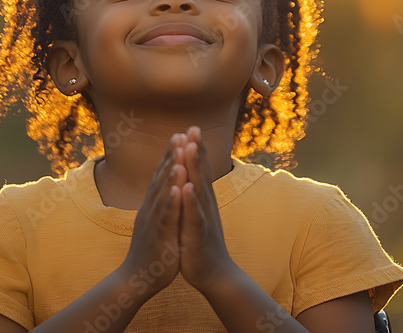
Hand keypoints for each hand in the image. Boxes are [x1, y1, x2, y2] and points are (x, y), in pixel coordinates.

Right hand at [121, 133, 186, 297]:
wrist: (135, 280)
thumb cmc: (149, 250)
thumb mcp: (154, 221)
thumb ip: (158, 203)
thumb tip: (162, 187)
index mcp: (152, 206)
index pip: (161, 176)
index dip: (169, 155)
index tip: (178, 135)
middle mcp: (151, 209)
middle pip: (161, 179)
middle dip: (171, 156)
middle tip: (179, 134)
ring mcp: (154, 223)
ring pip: (164, 195)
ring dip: (172, 174)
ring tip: (180, 154)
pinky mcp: (159, 239)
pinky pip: (167, 219)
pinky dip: (173, 203)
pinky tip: (180, 190)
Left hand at [175, 126, 237, 295]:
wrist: (215, 274)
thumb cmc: (202, 243)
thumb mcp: (197, 215)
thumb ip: (195, 196)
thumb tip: (192, 178)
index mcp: (202, 200)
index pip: (199, 170)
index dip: (196, 149)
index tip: (191, 127)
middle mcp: (206, 205)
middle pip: (201, 173)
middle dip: (197, 150)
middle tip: (194, 127)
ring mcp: (204, 218)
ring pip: (199, 189)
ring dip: (195, 168)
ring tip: (191, 147)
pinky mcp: (198, 234)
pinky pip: (195, 215)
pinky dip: (191, 201)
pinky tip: (187, 187)